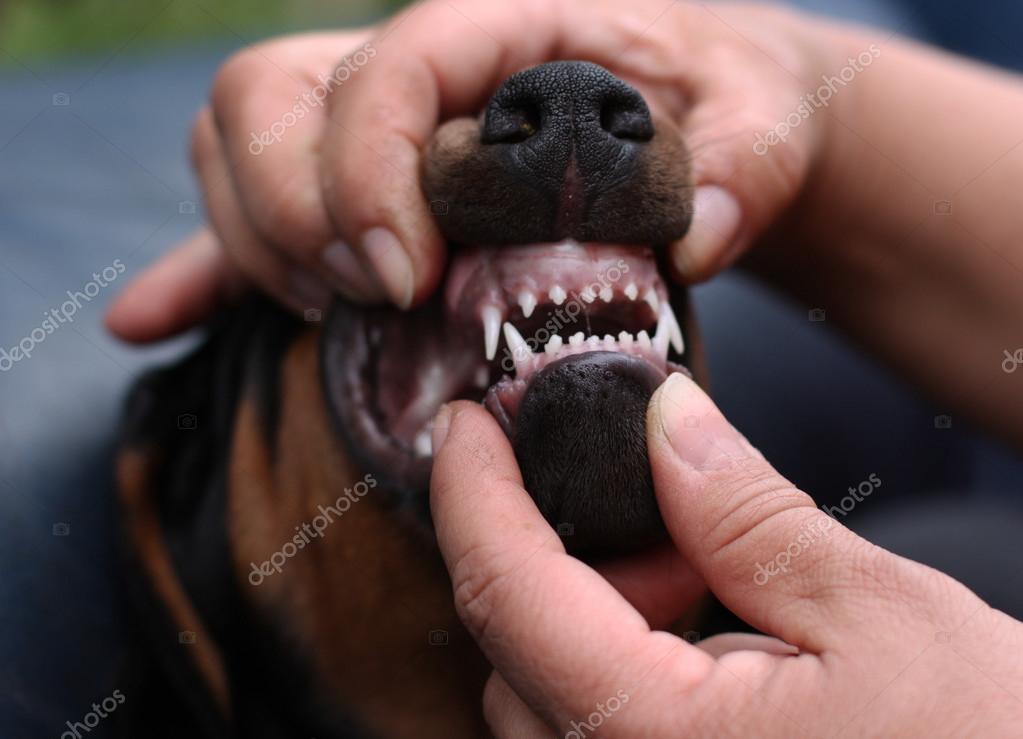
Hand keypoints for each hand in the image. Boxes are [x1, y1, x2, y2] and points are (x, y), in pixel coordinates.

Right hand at [107, 0, 837, 340]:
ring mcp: (373, 126)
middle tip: (372, 294)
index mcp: (503, 24)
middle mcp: (419, 65)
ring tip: (331, 308)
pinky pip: (246, 212)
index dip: (369, 169)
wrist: (707, 118)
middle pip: (272, 95)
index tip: (404, 276)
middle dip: (295, 208)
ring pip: (235, 142)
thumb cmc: (728, 105)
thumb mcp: (765, 119)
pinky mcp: (362, 187)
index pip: (391, 67)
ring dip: (255, 237)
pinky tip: (151, 320)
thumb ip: (746, 162)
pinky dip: (200, 267)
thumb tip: (695, 233)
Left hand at [429, 375, 1022, 736]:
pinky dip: (618, 669)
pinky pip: (594, 736)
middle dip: (557, 557)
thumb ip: (749, 517)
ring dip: (590, 618)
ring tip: (695, 583)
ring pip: (545, 701)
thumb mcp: (881, 615)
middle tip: (644, 508)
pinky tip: (702, 642)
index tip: (466, 423)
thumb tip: (665, 421)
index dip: (473, 491)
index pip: (509, 592)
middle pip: (514, 650)